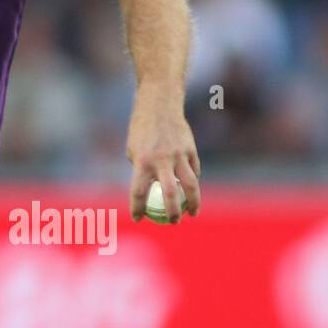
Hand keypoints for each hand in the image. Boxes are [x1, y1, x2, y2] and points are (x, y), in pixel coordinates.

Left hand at [126, 88, 200, 222]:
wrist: (159, 105)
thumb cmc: (141, 130)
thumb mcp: (133, 149)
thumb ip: (141, 170)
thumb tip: (146, 193)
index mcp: (142, 161)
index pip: (139, 191)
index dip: (138, 208)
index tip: (139, 219)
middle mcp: (162, 159)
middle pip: (170, 193)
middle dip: (172, 212)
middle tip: (172, 222)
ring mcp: (179, 154)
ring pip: (191, 184)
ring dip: (194, 203)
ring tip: (192, 214)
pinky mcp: (191, 150)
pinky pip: (194, 170)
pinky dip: (193, 182)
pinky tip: (192, 192)